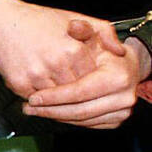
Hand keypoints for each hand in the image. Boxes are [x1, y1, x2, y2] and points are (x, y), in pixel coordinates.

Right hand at [0, 0, 120, 97]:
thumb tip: (119, 52)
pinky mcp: (18, 83)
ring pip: (57, 101)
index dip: (88, 81)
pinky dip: (37, 96)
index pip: (92, 81)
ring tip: (48, 82)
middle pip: (76, 93)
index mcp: (72, 50)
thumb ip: (103, 32)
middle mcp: (56, 64)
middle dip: (73, 91)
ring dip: (56, 98)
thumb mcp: (73, 18)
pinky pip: (36, 100)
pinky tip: (34, 81)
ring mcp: (36, 75)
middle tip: (64, 82)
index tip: (82, 77)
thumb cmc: (35, 19)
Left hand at [23, 38, 150, 128]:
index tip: (33, 97)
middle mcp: (123, 97)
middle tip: (28, 107)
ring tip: (33, 111)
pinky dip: (69, 121)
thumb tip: (75, 27)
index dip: (54, 96)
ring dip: (56, 117)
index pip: (79, 91)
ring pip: (83, 120)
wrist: (121, 63)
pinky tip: (50, 114)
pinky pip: (89, 124)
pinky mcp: (116, 119)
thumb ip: (83, 27)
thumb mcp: (93, 30)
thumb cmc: (102, 46)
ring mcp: (121, 111)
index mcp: (116, 77)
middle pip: (79, 110)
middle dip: (51, 110)